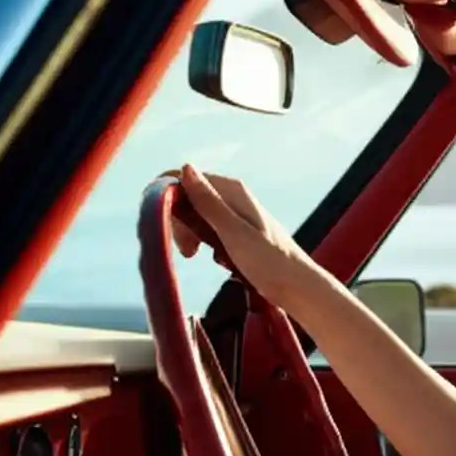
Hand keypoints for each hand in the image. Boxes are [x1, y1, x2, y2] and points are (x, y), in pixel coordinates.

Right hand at [166, 165, 320, 305]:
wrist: (299, 287)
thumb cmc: (270, 262)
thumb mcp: (233, 233)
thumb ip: (208, 203)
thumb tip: (185, 168)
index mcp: (233, 191)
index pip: (186, 176)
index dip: (167, 195)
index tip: (156, 220)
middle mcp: (235, 196)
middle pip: (189, 196)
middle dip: (178, 219)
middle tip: (185, 248)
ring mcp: (238, 214)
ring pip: (198, 214)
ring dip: (188, 233)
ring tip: (192, 255)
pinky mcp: (239, 231)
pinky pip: (210, 228)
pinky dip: (203, 241)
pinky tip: (209, 256)